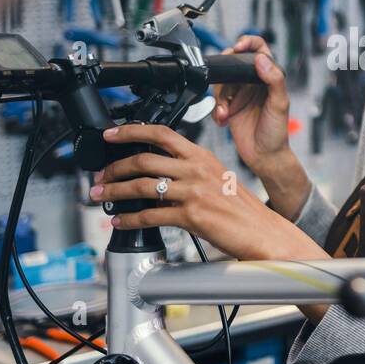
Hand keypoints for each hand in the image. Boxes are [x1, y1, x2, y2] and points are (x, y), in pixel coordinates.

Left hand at [90, 123, 321, 261]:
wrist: (263, 232)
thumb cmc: (242, 209)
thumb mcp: (217, 177)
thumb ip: (189, 171)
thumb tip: (159, 175)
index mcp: (201, 156)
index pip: (161, 133)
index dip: (131, 131)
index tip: (111, 134)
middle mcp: (196, 169)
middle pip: (144, 159)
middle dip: (114, 168)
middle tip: (100, 176)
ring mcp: (194, 192)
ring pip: (142, 186)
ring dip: (114, 191)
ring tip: (100, 196)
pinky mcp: (192, 216)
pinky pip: (151, 216)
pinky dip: (130, 220)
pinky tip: (120, 222)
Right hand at [212, 35, 289, 174]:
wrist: (265, 158)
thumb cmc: (277, 133)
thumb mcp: (280, 104)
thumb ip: (274, 80)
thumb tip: (261, 60)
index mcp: (268, 78)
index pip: (259, 50)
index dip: (248, 43)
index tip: (238, 47)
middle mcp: (253, 83)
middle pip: (233, 64)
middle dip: (225, 71)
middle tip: (223, 80)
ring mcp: (239, 95)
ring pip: (220, 82)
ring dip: (219, 97)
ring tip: (225, 111)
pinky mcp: (229, 108)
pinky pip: (215, 101)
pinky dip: (215, 109)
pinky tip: (223, 119)